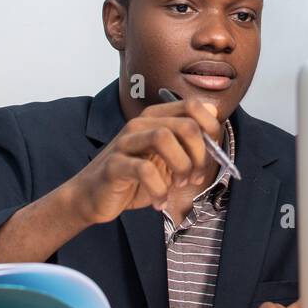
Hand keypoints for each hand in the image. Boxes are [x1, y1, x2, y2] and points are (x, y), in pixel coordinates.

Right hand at [69, 98, 222, 224]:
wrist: (94, 196)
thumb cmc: (134, 177)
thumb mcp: (168, 157)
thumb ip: (189, 138)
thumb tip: (214, 113)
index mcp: (155, 118)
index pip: (192, 106)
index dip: (211, 128)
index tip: (213, 152)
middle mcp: (140, 124)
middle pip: (185, 124)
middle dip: (199, 154)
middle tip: (195, 176)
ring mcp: (125, 142)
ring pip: (164, 138)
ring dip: (180, 166)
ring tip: (178, 185)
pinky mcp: (114, 164)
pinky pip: (144, 170)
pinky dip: (159, 189)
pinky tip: (160, 201)